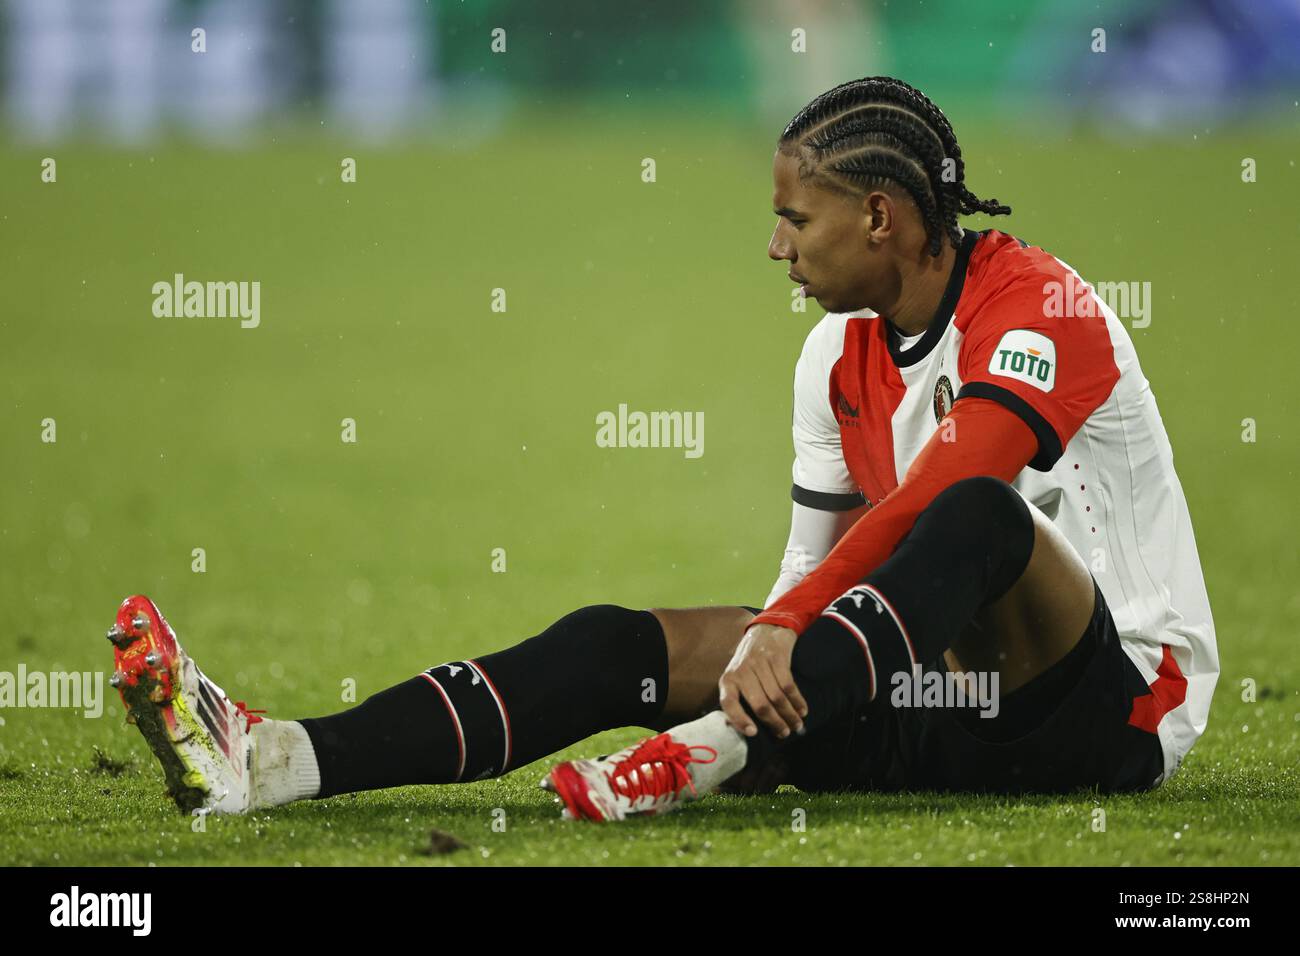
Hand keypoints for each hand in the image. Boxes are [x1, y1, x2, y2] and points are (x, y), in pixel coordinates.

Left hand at [719, 623, 807, 738]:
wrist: (765, 630)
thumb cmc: (750, 661)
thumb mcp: (737, 676)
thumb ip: (738, 697)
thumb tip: (741, 727)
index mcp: (728, 679)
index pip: (729, 703)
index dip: (739, 720)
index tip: (753, 733)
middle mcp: (741, 671)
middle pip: (760, 704)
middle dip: (775, 722)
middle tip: (784, 733)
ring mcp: (759, 663)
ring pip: (777, 697)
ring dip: (789, 714)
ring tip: (796, 724)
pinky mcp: (776, 657)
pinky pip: (789, 685)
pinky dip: (797, 700)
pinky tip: (802, 709)